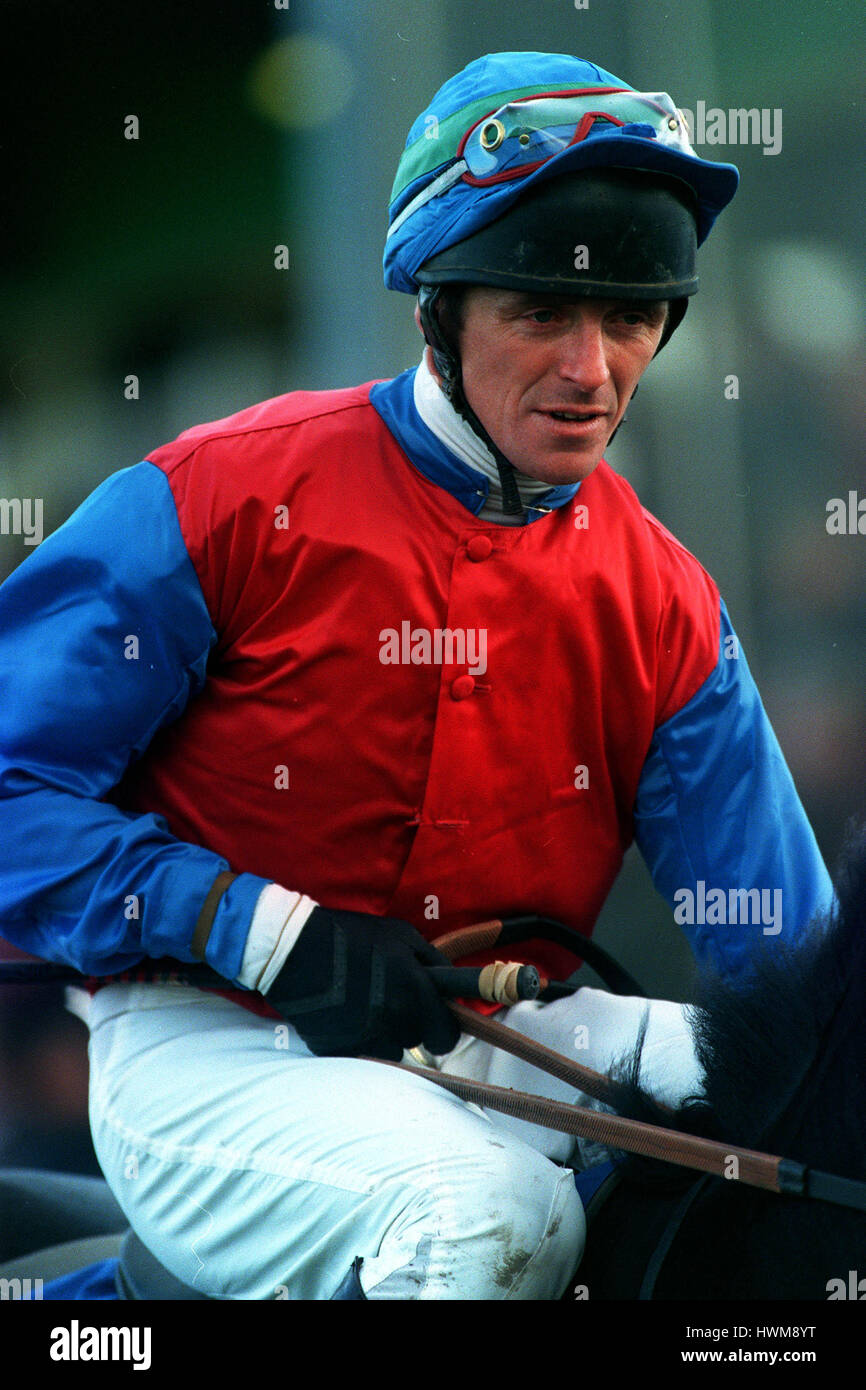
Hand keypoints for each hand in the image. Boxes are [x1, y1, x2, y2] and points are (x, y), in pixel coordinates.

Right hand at [265, 906, 460, 1060]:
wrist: (292, 949)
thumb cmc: (350, 936)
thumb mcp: (401, 934)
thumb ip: (433, 961)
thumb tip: (451, 985)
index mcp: (415, 990)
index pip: (447, 1037)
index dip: (443, 1029)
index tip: (434, 1022)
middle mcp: (394, 1019)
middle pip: (415, 1040)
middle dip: (408, 1023)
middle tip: (388, 998)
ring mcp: (365, 1037)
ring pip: (388, 1049)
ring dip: (382, 1033)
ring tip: (362, 1004)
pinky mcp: (338, 1049)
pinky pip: (360, 1052)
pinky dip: (355, 1038)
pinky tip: (342, 1013)